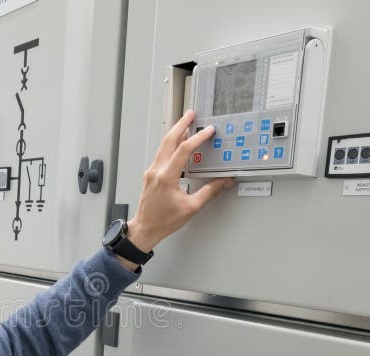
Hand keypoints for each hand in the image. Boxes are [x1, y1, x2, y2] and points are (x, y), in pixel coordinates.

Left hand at [118, 110, 233, 269]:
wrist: (145, 228)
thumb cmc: (164, 221)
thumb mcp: (191, 207)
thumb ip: (210, 192)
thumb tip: (224, 181)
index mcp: (166, 177)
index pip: (184, 150)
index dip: (198, 138)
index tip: (208, 130)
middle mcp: (156, 171)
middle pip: (168, 140)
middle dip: (180, 125)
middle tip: (190, 113)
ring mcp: (151, 172)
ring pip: (163, 146)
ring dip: (175, 133)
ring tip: (185, 123)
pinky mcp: (150, 175)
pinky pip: (161, 154)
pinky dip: (170, 145)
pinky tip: (177, 143)